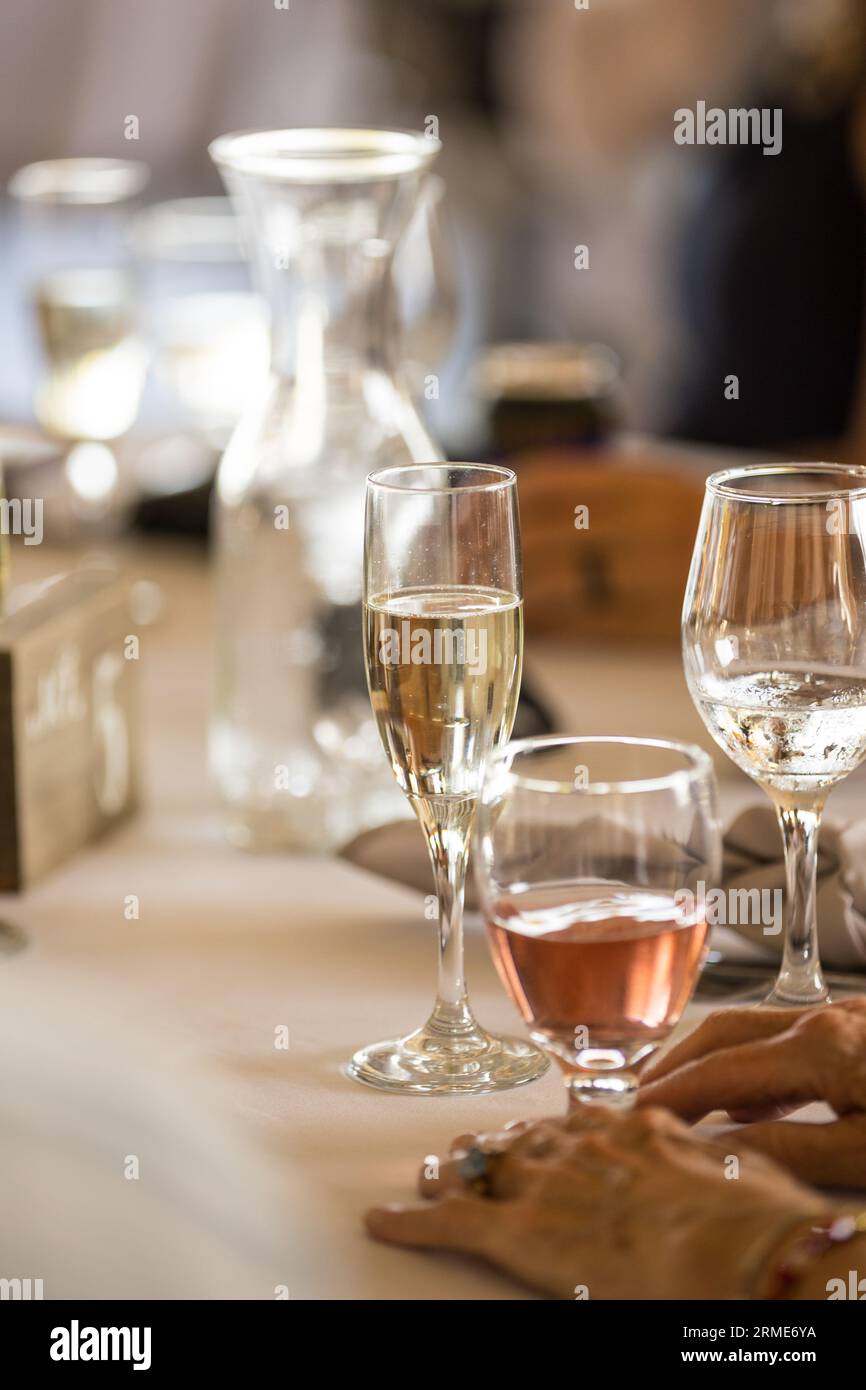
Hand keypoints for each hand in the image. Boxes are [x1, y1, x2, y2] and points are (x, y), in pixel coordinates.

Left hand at [365, 1106, 826, 1298]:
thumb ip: (706, 1162)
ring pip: (475, 1171)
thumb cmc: (745, 1216)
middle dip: (490, 1147)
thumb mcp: (736, 1171)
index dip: (545, 1133)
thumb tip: (724, 1170)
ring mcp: (540, 1183)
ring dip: (449, 1175)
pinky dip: (408, 1223)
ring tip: (427, 1175)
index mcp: (625, 1126)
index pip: (569, 1122)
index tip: (538, 1134)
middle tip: (468, 1150)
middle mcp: (574, 1142)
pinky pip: (446, 1222)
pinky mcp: (513, 1230)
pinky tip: (381, 1221)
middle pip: (515, 1139)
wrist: (727, 1245)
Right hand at [639, 1000, 865, 1187]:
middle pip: (725, 1031)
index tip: (634, 1113)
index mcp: (820, 1048)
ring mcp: (844, 1017)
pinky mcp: (860, 1027)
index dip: (672, 1092)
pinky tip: (753, 1101)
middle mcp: (823, 1018)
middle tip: (644, 1100)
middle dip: (677, 1064)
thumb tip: (719, 1149)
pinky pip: (789, 1039)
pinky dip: (753, 1065)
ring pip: (755, 1030)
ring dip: (712, 1061)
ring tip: (686, 1102)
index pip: (721, 1069)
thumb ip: (793, 1150)